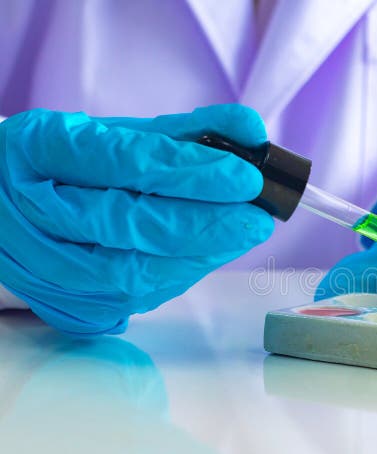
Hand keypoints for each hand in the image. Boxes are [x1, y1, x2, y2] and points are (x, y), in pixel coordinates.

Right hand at [0, 104, 272, 334]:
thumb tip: (251, 130)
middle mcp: (32, 213)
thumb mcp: (117, 134)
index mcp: (36, 150)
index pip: (119, 162)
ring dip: (201, 254)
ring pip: (133, 271)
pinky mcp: (68, 306)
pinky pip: (137, 297)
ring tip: (243, 233)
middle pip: (127, 224)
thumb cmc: (73, 166)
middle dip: (205, 223)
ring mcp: (45, 267)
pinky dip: (183, 274)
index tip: (244, 176)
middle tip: (257, 217)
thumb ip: (186, 132)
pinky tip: (211, 254)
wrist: (7, 212)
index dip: (187, 172)